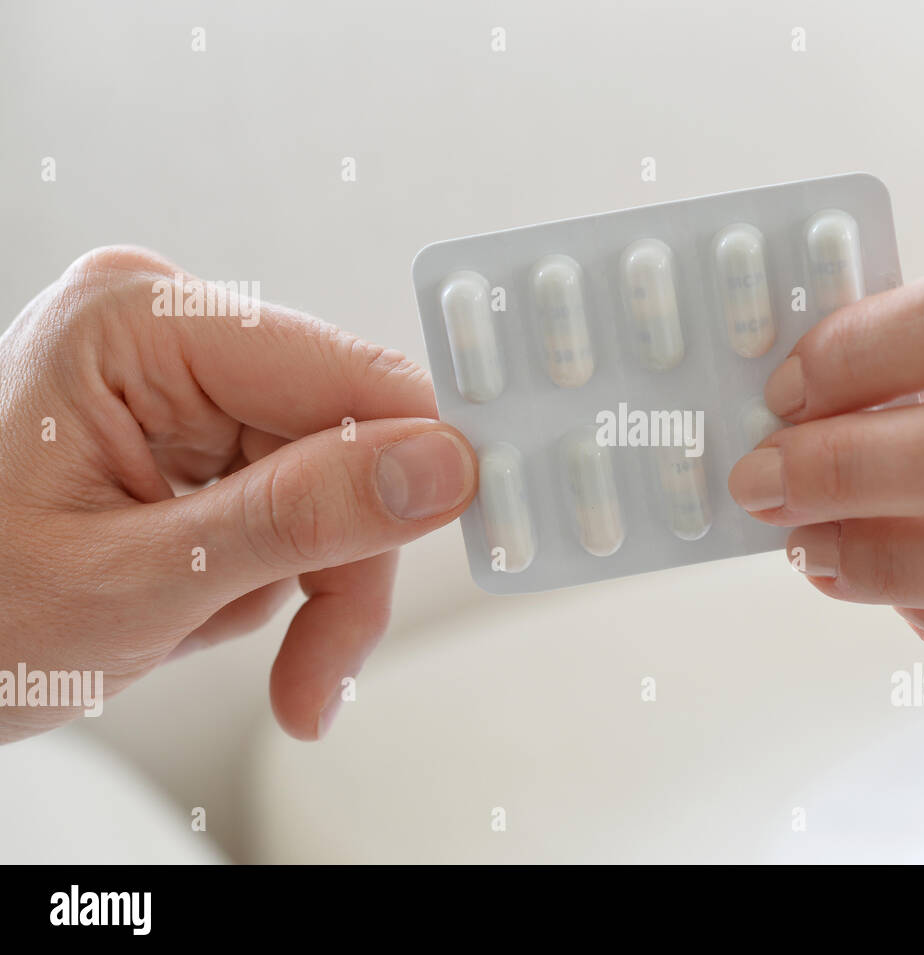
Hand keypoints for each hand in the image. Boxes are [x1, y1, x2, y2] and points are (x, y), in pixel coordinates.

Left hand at [0, 247, 475, 741]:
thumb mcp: (136, 582)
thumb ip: (299, 516)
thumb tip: (443, 465)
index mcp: (143, 323)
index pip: (349, 374)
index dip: (426, 462)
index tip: (483, 535)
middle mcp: (170, 333)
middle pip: (348, 440)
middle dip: (344, 565)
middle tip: (321, 674)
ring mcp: (181, 382)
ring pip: (332, 483)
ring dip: (315, 588)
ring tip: (277, 673)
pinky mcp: (192, 434)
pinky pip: (292, 501)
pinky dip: (279, 580)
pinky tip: (215, 618)